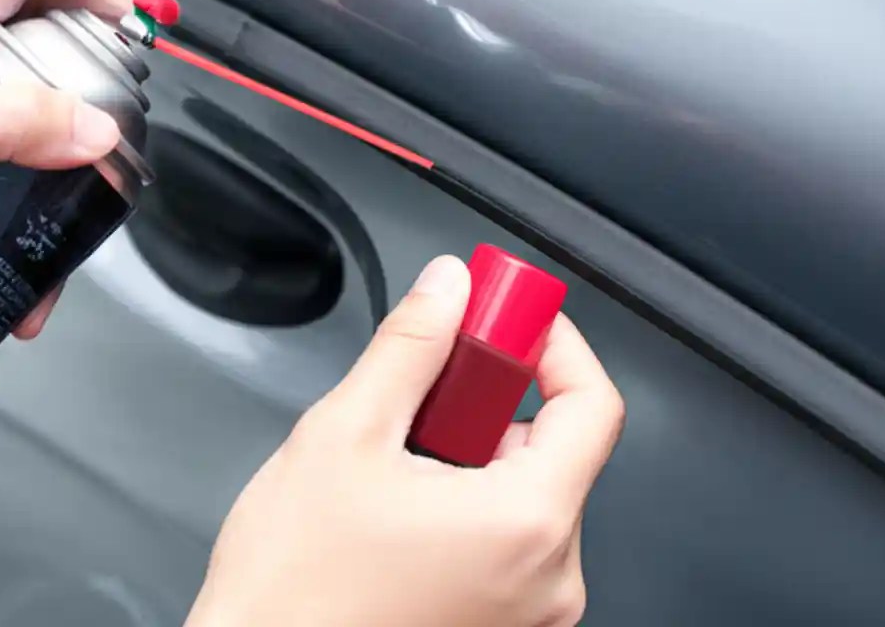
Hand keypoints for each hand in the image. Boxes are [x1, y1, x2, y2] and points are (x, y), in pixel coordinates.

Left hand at [0, 0, 269, 415]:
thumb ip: (4, 123)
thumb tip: (97, 127)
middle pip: (83, 0)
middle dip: (132, 50)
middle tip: (146, 109)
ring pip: (62, 73)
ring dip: (86, 135)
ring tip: (77, 204)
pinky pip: (26, 128)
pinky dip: (45, 179)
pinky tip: (30, 252)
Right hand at [187, 256, 624, 626]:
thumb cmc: (292, 591)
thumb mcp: (344, 435)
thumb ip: (410, 347)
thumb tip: (447, 290)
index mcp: (527, 524)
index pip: (593, 404)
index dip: (553, 343)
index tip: (509, 318)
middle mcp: (548, 579)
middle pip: (553, 449)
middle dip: (490, 402)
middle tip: (425, 387)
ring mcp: (528, 614)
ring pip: (523, 495)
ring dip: (469, 456)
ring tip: (393, 468)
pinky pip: (506, 543)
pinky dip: (466, 507)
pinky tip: (400, 512)